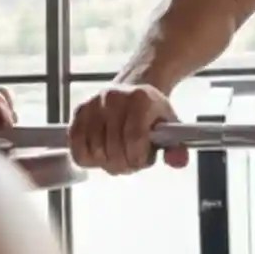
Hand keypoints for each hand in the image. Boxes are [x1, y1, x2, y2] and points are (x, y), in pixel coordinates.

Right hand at [68, 83, 187, 174]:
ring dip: (106, 163)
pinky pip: (76, 147)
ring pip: (94, 151)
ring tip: (118, 155)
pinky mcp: (79, 111)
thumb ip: (177, 148)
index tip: (142, 160)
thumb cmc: (152, 114)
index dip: (137, 158)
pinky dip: (87, 158)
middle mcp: (115, 97)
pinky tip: (100, 154)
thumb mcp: (170, 128)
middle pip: (113, 148)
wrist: (134, 89)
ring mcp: (94, 103)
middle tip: (131, 161)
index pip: (134, 138)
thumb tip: (178, 162)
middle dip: (124, 164)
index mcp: (141, 99)